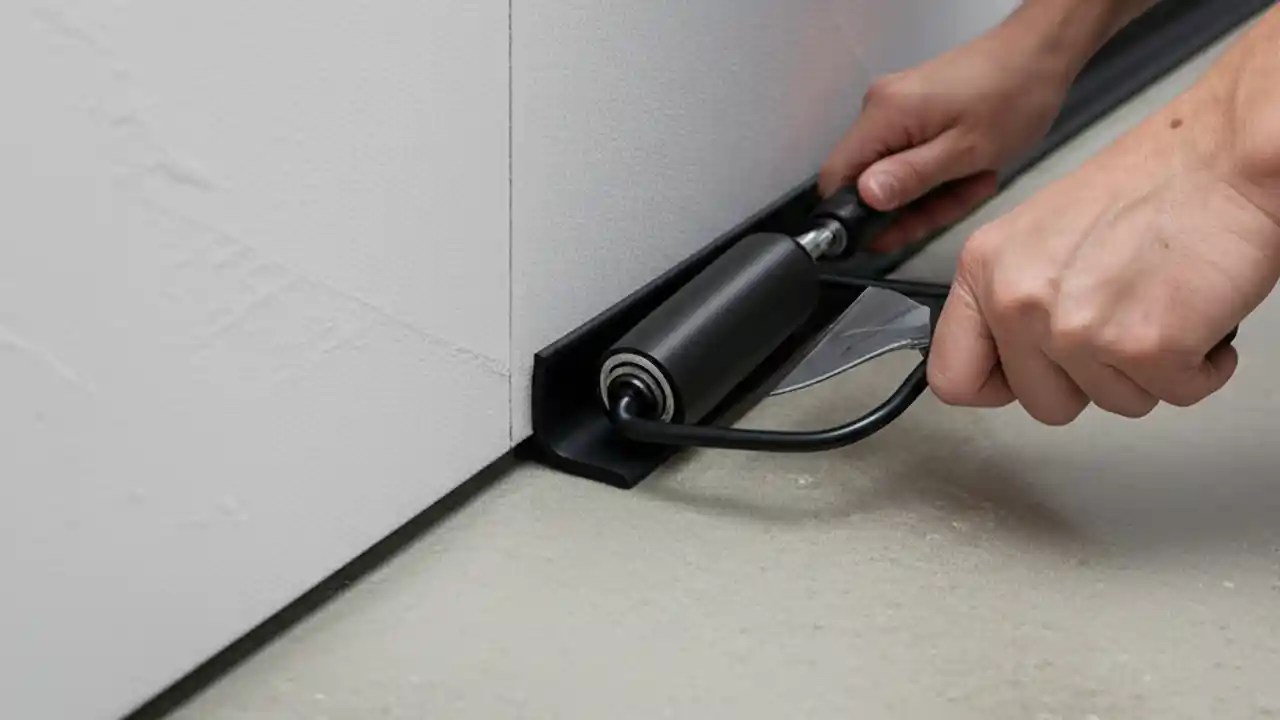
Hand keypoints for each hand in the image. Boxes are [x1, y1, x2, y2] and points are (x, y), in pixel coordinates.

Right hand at [819, 18, 1076, 251]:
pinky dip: (938, 173)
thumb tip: (867, 198)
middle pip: (868, 179)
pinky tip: (968, 171)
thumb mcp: (966, 151)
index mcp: (886, 114)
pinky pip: (911, 157)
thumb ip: (911, 177)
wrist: (1040, 54)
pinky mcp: (914, 111)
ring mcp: (897, 108)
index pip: (836, 175)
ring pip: (894, 173)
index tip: (882, 235)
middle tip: (950, 206)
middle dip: (909, 205)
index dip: (854, 214)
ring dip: (931, 192)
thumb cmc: (1014, 93)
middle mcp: (882, 107)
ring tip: (972, 183)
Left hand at [927, 85, 1279, 423]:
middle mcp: (1019, 302)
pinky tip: (1197, 315)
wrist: (1226, 156)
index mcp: (985, 270)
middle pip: (1042, 404)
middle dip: (1090, 379)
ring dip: (1148, 369)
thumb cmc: (1152, 183)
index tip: (1031, 373)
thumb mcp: (1041, 235)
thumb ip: (1012, 297)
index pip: (952, 377)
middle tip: (1120, 324)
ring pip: (1114, 404)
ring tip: (1160, 303)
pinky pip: (1175, 395)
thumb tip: (1007, 357)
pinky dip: (1200, 367)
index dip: (1000, 386)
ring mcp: (1080, 330)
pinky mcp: (1147, 348)